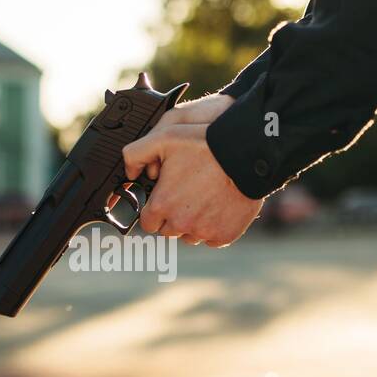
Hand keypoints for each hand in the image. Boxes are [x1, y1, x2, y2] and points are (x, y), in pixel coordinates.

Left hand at [121, 93, 264, 247]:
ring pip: (190, 236)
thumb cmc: (206, 143)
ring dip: (192, 223)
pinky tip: (218, 207)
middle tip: (186, 195)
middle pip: (168, 230)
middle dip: (173, 216)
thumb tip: (130, 172)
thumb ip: (136, 154)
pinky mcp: (224, 236)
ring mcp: (203, 232)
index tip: (165, 198)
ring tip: (204, 200)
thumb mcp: (164, 137)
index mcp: (162, 204)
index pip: (148, 222)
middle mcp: (180, 223)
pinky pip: (212, 239)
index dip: (155, 210)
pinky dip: (214, 227)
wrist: (247, 153)